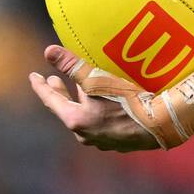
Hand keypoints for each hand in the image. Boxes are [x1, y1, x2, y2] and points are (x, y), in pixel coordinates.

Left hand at [30, 46, 160, 151]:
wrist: (160, 123)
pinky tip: (107, 107)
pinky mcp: (120, 142)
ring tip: (82, 90)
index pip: (51, 100)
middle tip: (54, 80)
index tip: (33, 76)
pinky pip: (102, 125)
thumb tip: (48, 51)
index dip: (41, 87)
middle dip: (60, 93)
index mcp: (76, 119)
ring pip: (85, 118)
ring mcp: (102, 141)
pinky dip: (98, 112)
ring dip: (81, 103)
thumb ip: (72, 66)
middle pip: (67, 110)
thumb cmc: (126, 100)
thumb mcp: (98, 80)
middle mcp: (85, 135)